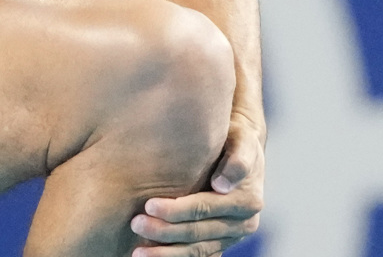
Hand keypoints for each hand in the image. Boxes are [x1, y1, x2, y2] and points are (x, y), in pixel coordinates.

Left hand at [130, 109, 264, 255]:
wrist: (240, 148)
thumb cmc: (234, 138)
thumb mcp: (242, 140)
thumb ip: (237, 160)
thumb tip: (221, 184)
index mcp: (247, 201)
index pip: (205, 208)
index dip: (176, 209)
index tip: (149, 205)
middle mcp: (243, 224)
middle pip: (197, 233)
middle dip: (164, 231)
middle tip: (135, 223)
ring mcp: (231, 236)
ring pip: (196, 250)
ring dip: (166, 253)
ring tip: (137, 251)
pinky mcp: (220, 242)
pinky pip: (197, 255)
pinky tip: (152, 256)